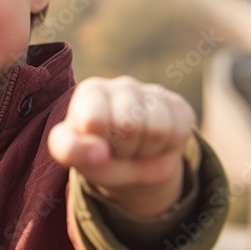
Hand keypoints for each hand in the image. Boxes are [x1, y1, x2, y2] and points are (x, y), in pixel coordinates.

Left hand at [48, 76, 195, 216]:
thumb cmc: (95, 154)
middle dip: (124, 149)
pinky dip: (168, 147)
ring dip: (147, 151)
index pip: (95, 120)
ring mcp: (152, 92)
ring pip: (158, 130)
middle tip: (118, 150)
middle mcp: (122, 84)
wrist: (131, 164)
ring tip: (136, 148)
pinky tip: (156, 144)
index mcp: (91, 91)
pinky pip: (181, 131)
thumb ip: (70, 151)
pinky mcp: (177, 105)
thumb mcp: (73, 154)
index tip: (94, 145)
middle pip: (130, 125)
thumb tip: (99, 154)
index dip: (97, 145)